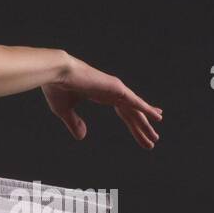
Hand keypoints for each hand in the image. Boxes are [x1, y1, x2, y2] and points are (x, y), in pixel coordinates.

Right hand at [42, 57, 162, 149]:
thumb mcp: (65, 110)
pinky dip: (147, 109)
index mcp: (100, 94)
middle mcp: (111, 92)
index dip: (132, 122)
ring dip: (146, 124)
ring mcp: (114, 89)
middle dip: (141, 128)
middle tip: (153, 140)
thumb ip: (74, 122)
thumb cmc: (57, 87)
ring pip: (135, 110)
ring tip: (155, 138)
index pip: (122, 111)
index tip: (143, 129)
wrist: (56, 72)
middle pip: (131, 114)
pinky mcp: (116, 88)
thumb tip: (82, 137)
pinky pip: (135, 102)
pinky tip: (157, 117)